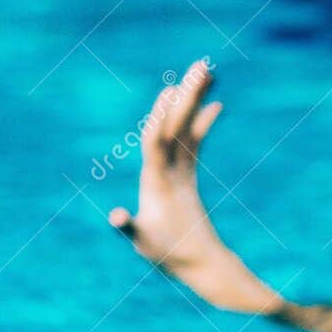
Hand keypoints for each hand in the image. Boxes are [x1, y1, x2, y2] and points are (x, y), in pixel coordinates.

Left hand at [107, 59, 227, 273]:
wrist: (189, 267)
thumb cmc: (166, 255)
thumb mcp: (144, 242)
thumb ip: (128, 226)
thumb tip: (115, 216)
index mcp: (153, 178)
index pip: (156, 140)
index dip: (162, 116)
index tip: (172, 92)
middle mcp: (162, 168)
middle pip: (173, 124)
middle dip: (186, 95)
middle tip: (202, 65)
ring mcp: (175, 170)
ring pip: (184, 127)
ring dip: (194, 100)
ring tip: (208, 72)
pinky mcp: (187, 176)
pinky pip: (194, 143)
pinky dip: (202, 124)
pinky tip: (216, 104)